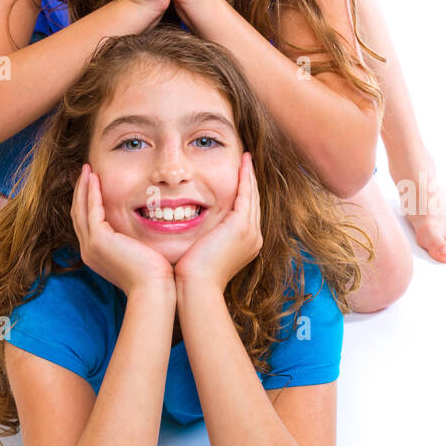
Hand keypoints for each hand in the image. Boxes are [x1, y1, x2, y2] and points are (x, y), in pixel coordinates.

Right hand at [71, 164, 174, 296]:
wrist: (153, 288)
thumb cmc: (152, 274)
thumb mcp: (136, 252)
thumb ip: (131, 240)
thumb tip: (139, 228)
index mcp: (96, 253)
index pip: (86, 221)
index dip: (86, 201)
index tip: (92, 182)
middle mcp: (88, 250)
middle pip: (78, 213)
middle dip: (81, 190)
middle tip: (85, 170)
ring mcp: (90, 245)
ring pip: (81, 209)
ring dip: (83, 187)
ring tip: (87, 169)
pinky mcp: (98, 240)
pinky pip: (91, 209)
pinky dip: (92, 192)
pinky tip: (95, 177)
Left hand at [173, 154, 261, 292]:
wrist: (197, 287)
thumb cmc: (192, 274)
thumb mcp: (203, 250)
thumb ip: (206, 236)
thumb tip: (192, 225)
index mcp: (246, 243)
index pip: (246, 211)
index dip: (245, 192)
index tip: (240, 175)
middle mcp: (253, 237)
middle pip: (253, 201)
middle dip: (250, 180)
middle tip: (247, 160)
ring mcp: (250, 232)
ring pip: (252, 195)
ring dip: (249, 175)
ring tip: (246, 158)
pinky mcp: (241, 226)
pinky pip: (246, 194)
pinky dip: (245, 178)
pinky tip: (243, 163)